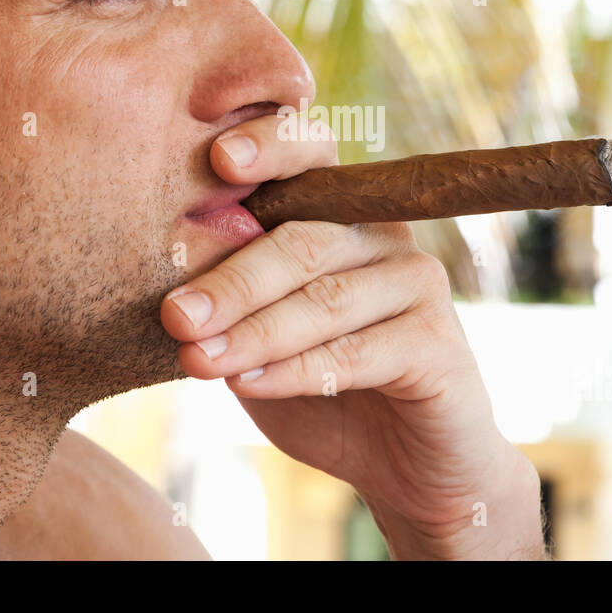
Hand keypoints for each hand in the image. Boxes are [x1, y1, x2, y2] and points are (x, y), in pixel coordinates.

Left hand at [162, 114, 545, 558]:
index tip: (219, 159)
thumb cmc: (321, 391)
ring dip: (255, 332)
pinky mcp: (437, 343)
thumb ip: (228, 304)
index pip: (309, 157)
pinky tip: (249, 384)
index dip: (270, 147)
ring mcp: (417, 283)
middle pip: (304, 241)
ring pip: (326, 299)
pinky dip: (295, 370)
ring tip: (199, 359)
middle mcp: (382, 235)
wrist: (403, 465)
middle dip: (232, 280)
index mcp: (337, 214)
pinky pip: (356, 353)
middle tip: (176, 316)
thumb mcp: (259, 342)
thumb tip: (174, 264)